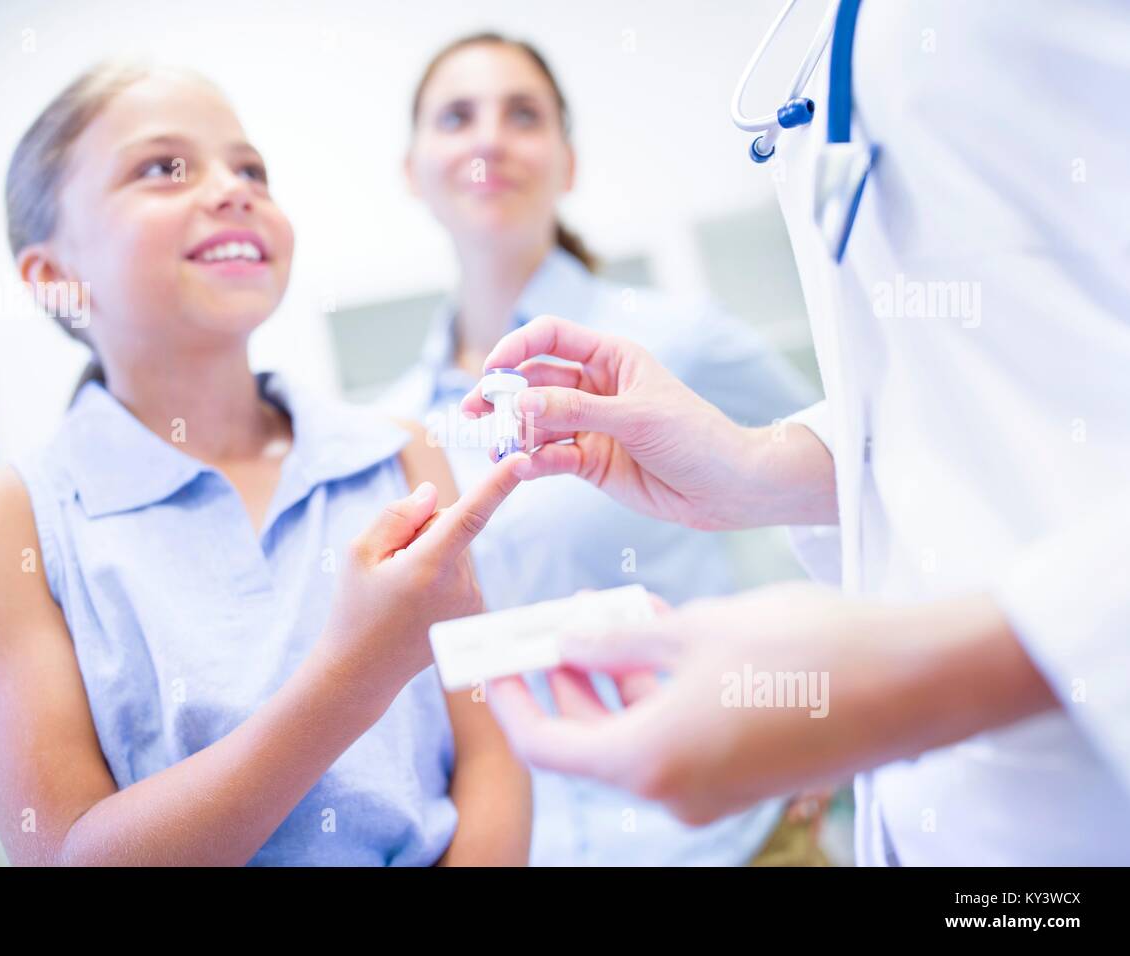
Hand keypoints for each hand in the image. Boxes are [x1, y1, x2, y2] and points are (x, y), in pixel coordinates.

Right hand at [318, 452, 531, 692]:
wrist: (362, 671)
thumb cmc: (355, 608)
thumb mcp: (359, 554)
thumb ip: (397, 516)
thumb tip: (434, 493)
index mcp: (428, 569)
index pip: (470, 516)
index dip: (497, 484)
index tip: (522, 460)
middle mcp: (459, 587)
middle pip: (451, 525)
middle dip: (423, 531)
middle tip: (391, 568)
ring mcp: (471, 603)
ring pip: (456, 548)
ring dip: (431, 555)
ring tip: (402, 591)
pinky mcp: (475, 611)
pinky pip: (460, 570)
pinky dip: (440, 574)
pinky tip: (416, 601)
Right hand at [460, 314, 835, 529]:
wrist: (726, 488)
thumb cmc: (695, 437)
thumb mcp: (636, 416)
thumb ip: (576, 409)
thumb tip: (521, 400)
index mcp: (610, 358)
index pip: (551, 338)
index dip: (517, 346)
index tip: (492, 367)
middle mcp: (594, 387)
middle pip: (533, 381)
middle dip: (502, 394)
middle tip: (473, 411)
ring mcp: (588, 425)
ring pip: (536, 422)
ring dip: (514, 433)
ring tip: (498, 448)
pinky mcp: (588, 462)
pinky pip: (550, 457)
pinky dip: (533, 462)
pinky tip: (522, 468)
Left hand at [485, 582, 1050, 826]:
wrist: (916, 681)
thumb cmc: (804, 649)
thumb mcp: (694, 631)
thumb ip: (616, 641)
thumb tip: (564, 639)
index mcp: (649, 761)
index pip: (546, 745)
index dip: (513, 702)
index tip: (494, 663)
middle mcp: (675, 792)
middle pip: (589, 742)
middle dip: (565, 681)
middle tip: (551, 626)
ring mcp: (714, 791)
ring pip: (636, 735)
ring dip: (613, 680)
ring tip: (606, 616)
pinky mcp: (746, 777)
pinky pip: (677, 738)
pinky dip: (655, 694)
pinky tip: (658, 637)